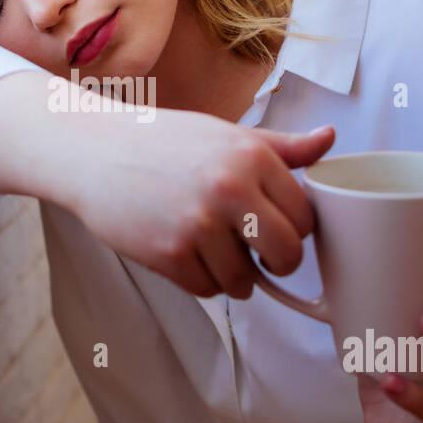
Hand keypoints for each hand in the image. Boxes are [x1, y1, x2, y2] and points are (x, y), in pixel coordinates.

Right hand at [67, 113, 335, 298]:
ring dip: (234, 274)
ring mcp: (199, 223)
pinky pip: (207, 289)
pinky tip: (185, 251)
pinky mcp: (170, 253)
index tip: (275, 226)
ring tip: (211, 247)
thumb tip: (330, 139)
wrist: (93, 151)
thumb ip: (282, 147)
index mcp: (252, 156)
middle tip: (257, 251)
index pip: (306, 216)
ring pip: (246, 280)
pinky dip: (201, 279)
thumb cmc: (161, 140)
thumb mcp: (225, 134)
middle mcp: (231, 188)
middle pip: (288, 254)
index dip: (294, 228)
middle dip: (277, 262)